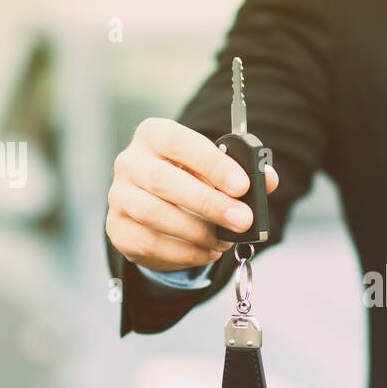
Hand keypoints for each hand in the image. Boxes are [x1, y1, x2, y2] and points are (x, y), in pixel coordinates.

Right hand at [106, 117, 279, 272]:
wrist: (156, 204)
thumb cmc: (190, 179)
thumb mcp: (215, 169)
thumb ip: (243, 170)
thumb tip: (268, 179)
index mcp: (154, 135)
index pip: (180, 143)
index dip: (212, 164)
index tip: (242, 185)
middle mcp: (130, 162)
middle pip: (164, 181)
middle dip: (209, 203)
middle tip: (242, 220)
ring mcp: (119, 196)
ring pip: (154, 214)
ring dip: (197, 232)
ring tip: (224, 240)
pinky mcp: (118, 228)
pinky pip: (150, 243)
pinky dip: (184, 252)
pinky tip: (207, 252)